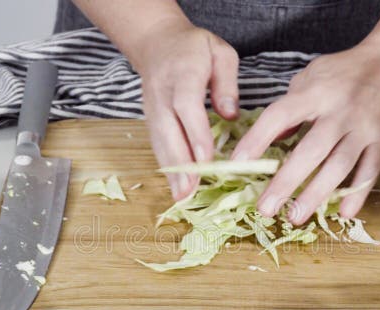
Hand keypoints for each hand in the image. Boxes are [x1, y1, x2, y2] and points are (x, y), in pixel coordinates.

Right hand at [131, 18, 239, 199]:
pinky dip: (166, 165)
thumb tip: (230, 114)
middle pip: (168, 130)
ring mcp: (152, 107)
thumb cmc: (194, 48)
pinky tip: (175, 185)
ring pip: (159, 141)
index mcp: (183, 73)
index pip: (186, 106)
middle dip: (180, 162)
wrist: (156, 42)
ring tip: (181, 196)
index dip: (195, 134)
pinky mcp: (149, 117)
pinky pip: (156, 143)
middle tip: (190, 190)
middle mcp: (162, 93)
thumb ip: (227, 81)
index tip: (206, 160)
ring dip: (170, 170)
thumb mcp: (219, 52)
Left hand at [230, 44, 379, 223]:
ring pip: (339, 166)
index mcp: (315, 92)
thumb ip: (288, 108)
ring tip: (295, 216)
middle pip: (311, 150)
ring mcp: (364, 128)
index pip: (280, 116)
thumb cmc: (343, 72)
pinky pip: (370, 171)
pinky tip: (343, 212)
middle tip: (265, 208)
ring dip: (316, 194)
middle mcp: (340, 111)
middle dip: (286, 182)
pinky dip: (357, 193)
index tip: (237, 163)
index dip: (257, 139)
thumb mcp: (309, 78)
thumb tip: (270, 140)